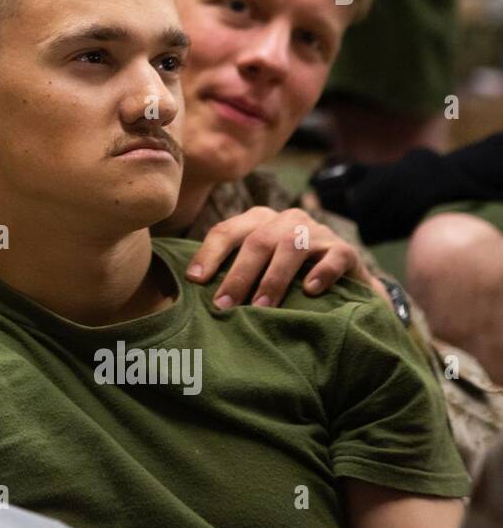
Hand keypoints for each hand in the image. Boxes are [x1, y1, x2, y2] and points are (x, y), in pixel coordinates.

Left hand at [186, 207, 377, 308]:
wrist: (343, 281)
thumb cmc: (287, 276)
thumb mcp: (256, 268)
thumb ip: (228, 272)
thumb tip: (182, 290)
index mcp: (258, 220)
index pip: (227, 231)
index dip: (209, 254)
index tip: (195, 280)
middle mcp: (286, 220)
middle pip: (257, 242)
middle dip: (238, 275)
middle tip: (224, 306)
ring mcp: (317, 232)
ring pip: (291, 247)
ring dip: (274, 278)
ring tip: (260, 307)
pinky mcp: (345, 250)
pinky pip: (334, 257)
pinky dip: (321, 273)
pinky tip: (310, 291)